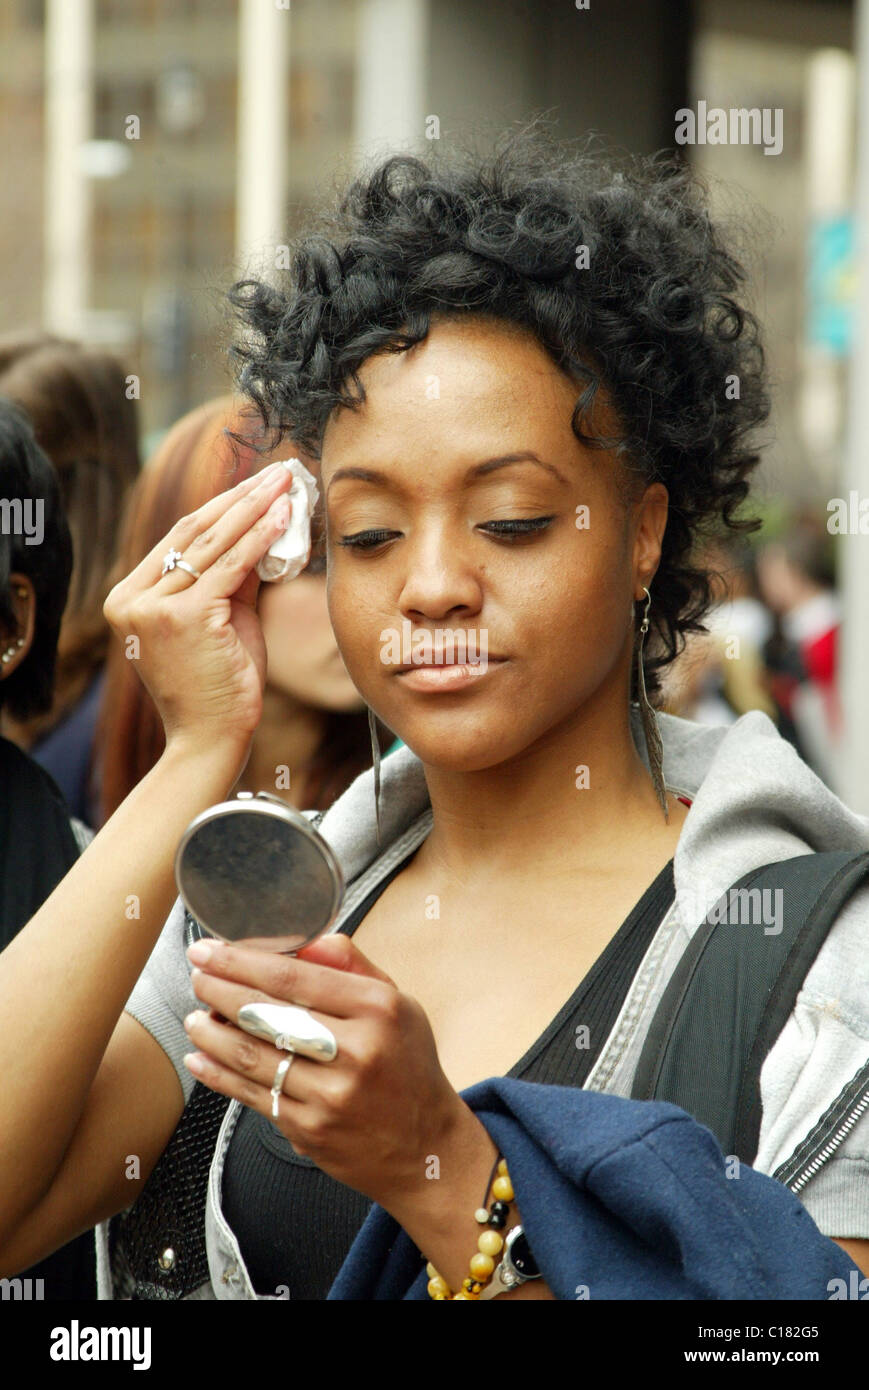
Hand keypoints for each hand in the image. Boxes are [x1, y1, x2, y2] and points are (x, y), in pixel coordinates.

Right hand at [103, 462, 296, 764]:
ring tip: (287, 484)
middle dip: (242, 498)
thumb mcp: (223, 620)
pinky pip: (230, 567)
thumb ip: (233, 577)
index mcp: (130, 598)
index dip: (223, 507)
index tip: (258, 484)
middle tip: (279, 472)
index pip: (180, 538)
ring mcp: (154, 607)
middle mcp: (133, 599)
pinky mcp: (184, 617)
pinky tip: (284, 516)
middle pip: (194, 532)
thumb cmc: (220, 687)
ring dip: (255, 509)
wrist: (211, 741)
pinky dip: (260, 539)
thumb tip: (264, 530)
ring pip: (212, 544)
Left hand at [181, 933, 464, 1206]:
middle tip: (197, 976)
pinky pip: (252, 1094)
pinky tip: (201, 1058)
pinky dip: (218, 1074)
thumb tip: (305, 942)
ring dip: (211, 1033)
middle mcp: (355, 1050)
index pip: (294, 977)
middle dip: (219, 990)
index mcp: (376, 1009)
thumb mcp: (398, 1004)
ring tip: (193, 1016)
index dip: (242, 961)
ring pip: (251, 1055)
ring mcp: (329, 1094)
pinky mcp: (310, 1129)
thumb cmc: (409, 1068)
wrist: (426, 1148)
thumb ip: (352, 967)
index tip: (211, 950)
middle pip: (266, 1012)